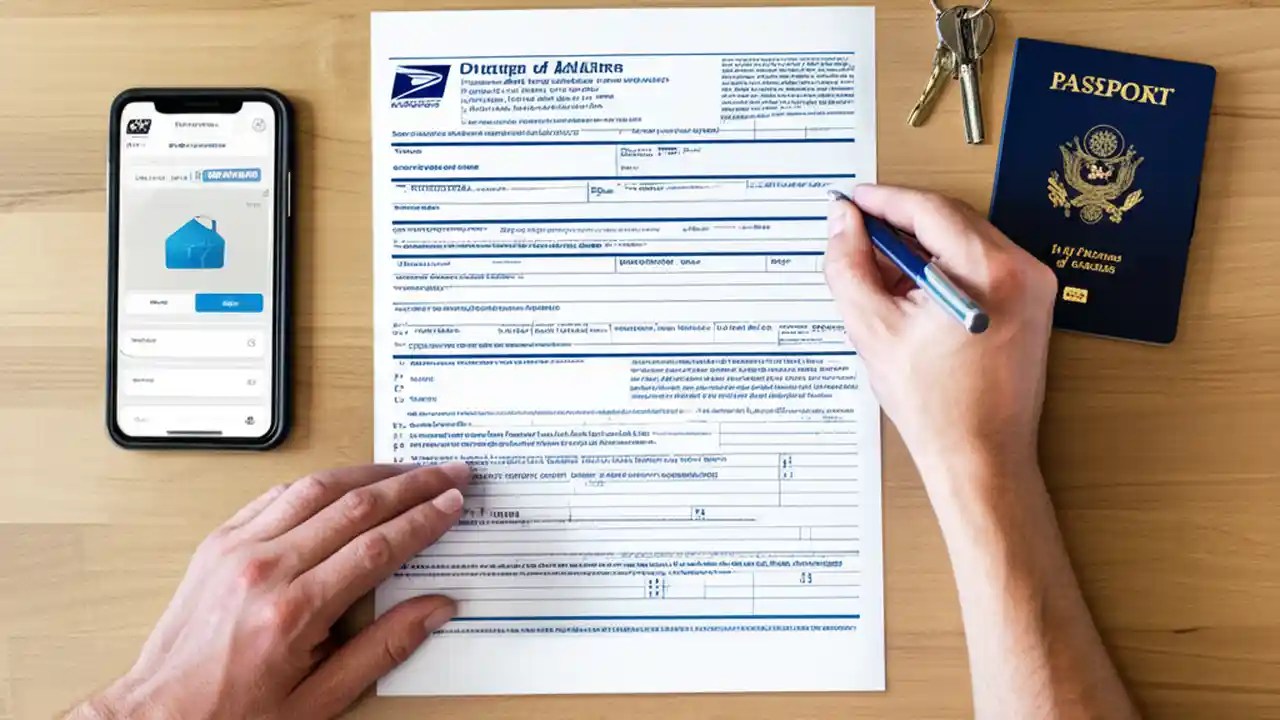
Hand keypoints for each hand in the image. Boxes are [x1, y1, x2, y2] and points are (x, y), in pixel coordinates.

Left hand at [69, 462, 470, 719]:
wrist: (158, 716)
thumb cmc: (233, 714)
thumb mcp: (319, 700)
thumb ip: (383, 649)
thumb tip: (436, 609)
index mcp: (294, 610)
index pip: (378, 546)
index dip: (424, 520)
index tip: (453, 503)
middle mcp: (265, 569)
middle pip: (354, 506)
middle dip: (411, 485)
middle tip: (448, 472)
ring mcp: (237, 549)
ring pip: (316, 488)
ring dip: (369, 473)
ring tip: (407, 469)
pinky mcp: (218, 543)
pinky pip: (276, 495)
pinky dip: (318, 482)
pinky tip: (344, 480)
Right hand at [824, 184, 1056, 489]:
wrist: (980, 456)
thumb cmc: (938, 408)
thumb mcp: (873, 329)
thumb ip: (849, 266)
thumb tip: (843, 223)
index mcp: (989, 271)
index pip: (929, 209)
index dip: (883, 200)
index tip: (853, 201)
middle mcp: (1022, 270)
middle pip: (949, 219)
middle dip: (899, 224)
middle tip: (856, 236)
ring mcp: (1034, 286)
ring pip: (964, 240)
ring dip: (920, 247)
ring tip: (880, 276)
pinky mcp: (1033, 303)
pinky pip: (980, 264)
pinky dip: (943, 267)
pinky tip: (911, 293)